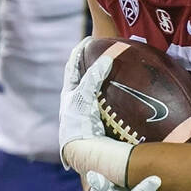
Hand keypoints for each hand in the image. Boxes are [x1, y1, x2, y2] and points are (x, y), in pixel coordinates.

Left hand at [58, 39, 113, 158]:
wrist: (81, 151)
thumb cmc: (78, 123)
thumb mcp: (83, 96)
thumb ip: (94, 77)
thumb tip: (107, 58)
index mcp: (68, 92)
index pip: (72, 65)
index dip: (79, 50)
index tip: (90, 39)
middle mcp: (75, 100)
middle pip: (82, 76)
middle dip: (90, 64)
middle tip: (103, 52)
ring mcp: (86, 111)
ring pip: (94, 90)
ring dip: (102, 80)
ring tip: (114, 69)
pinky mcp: (97, 120)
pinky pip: (105, 102)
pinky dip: (112, 94)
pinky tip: (121, 93)